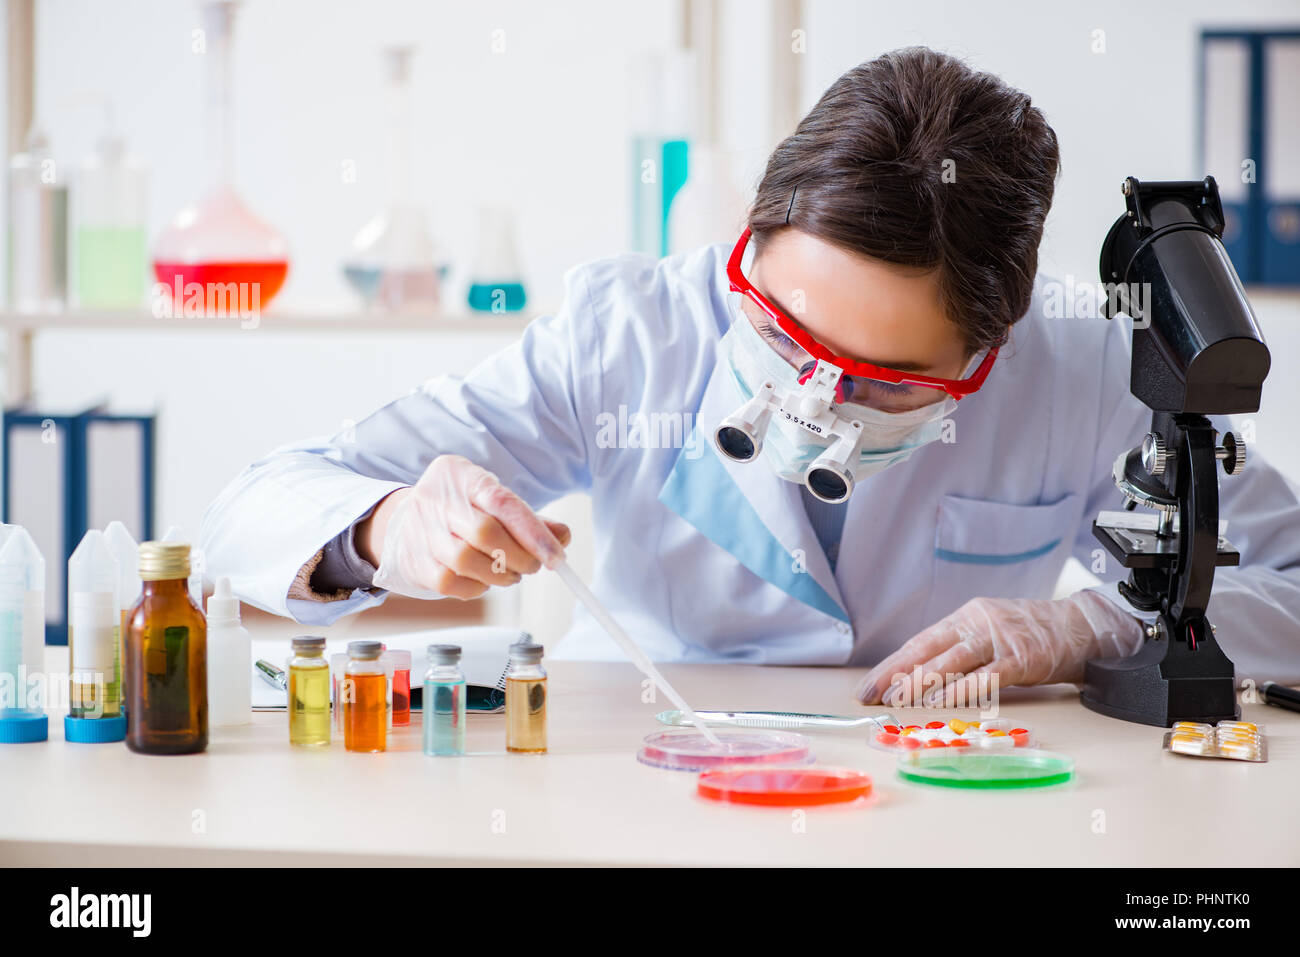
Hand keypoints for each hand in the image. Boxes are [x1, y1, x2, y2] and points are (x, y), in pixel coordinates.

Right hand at [368, 454, 569, 599]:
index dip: (534, 533)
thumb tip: (562, 536)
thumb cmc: (463, 510)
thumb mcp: (494, 500)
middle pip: (484, 533)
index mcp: (462, 475)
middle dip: (519, 557)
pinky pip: (450, 582)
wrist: (407, 519)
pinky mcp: (413, 560)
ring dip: (500, 575)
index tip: (557, 556)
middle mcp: (435, 498)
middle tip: (533, 566)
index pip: (502, 503)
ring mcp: (419, 529)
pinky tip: (484, 580)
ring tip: (511, 574)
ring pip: (466, 561)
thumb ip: (529, 518)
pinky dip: (476, 587)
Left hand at [853, 590, 1144, 706]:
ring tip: (897, 699)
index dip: (892, 664)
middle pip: (928, 650)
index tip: (869, 685)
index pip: (919, 642)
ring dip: (922, 682)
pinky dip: (962, 689)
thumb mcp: (987, 630)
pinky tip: (942, 701)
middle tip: (871, 694)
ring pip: (953, 661)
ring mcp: (999, 639)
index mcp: (965, 616)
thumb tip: (917, 678)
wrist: (1079, 627)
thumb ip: (958, 649)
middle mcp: (977, 623)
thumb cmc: (1028, 634)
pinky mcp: (1021, 658)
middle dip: (896, 674)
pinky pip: (986, 676)